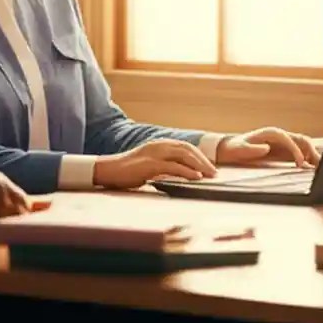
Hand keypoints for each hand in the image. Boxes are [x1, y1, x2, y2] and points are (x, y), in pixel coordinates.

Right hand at [93, 140, 217, 188]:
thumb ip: (164, 166)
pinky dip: (187, 171)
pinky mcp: (150, 164)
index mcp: (160, 144)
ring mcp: (154, 153)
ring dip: (199, 165)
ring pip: (183, 155)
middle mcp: (159, 145)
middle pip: (188, 149)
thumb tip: (181, 175)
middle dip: (203, 160)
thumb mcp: (149, 166)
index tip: (210, 167)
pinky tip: (196, 177)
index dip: (200, 156)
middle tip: (214, 173)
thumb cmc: (128, 171)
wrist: (108, 170)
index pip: (185, 147)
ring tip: (210, 175)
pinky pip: (173, 166)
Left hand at [215, 127, 321, 167]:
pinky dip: (308, 159)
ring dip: (313, 154)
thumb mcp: (240, 149)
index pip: (289, 140)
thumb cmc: (235, 148)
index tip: (300, 163)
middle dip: (312, 151)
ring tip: (320, 167)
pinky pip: (301, 152)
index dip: (296, 151)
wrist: (231, 148)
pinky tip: (312, 168)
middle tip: (319, 165)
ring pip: (304, 145)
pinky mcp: (285, 150)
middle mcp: (281, 136)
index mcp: (272, 133)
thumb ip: (252, 149)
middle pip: (302, 140)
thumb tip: (267, 149)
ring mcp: (284, 143)